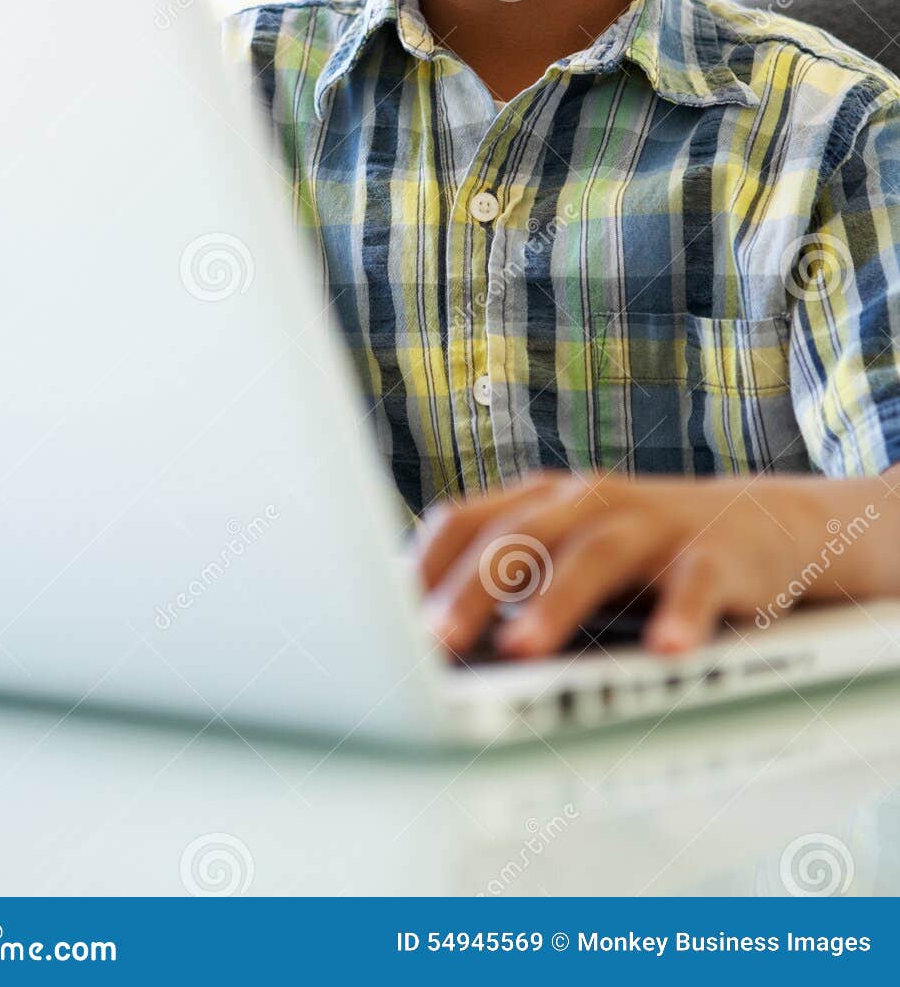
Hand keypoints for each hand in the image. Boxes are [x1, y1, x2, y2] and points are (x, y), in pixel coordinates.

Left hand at [415, 468, 871, 658]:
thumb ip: (511, 587)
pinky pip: (694, 584)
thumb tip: (424, 647)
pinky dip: (680, 617)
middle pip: (518, 536)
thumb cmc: (647, 553)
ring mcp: (652, 524)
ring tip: (520, 651)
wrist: (768, 526)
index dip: (425, 567)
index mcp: (544, 502)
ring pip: (593, 556)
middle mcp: (589, 502)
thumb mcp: (571, 557)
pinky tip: (666, 650)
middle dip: (472, 590)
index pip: (467, 521)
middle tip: (435, 642)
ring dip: (554, 605)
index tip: (385, 616)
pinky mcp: (715, 554)